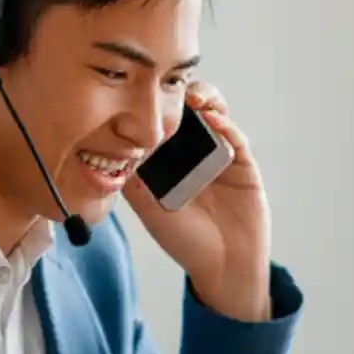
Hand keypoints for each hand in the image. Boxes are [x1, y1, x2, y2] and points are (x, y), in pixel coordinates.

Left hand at [124, 82, 271, 321]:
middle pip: (188, 111)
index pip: (161, 122)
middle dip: (181, 94)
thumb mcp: (150, 211)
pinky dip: (225, 124)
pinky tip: (214, 119)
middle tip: (170, 87)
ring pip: (214, 115)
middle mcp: (194, 153)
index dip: (154, 105)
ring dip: (205, 100)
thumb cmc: (186, 241)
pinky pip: (235, 137)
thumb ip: (134, 182)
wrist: (223, 266)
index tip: (141, 93)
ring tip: (194, 98)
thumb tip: (111, 152)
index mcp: (170, 160)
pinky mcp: (242, 163)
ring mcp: (220, 155)